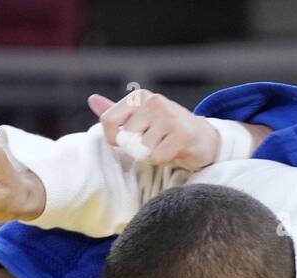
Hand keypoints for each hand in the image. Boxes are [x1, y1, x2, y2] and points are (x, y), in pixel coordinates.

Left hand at [88, 89, 221, 170]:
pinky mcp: (181, 134)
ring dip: (152, 155)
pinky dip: (164, 160)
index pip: (109, 120)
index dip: (114, 139)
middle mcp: (153, 102)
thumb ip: (117, 113)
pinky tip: (175, 151)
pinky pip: (157, 156)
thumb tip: (92, 100)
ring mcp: (168, 116)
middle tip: (154, 144)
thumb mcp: (141, 119)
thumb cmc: (168, 131)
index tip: (126, 143)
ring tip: (165, 146)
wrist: (204, 138)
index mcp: (140, 97)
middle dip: (137, 148)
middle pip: (126, 138)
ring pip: (142, 149)